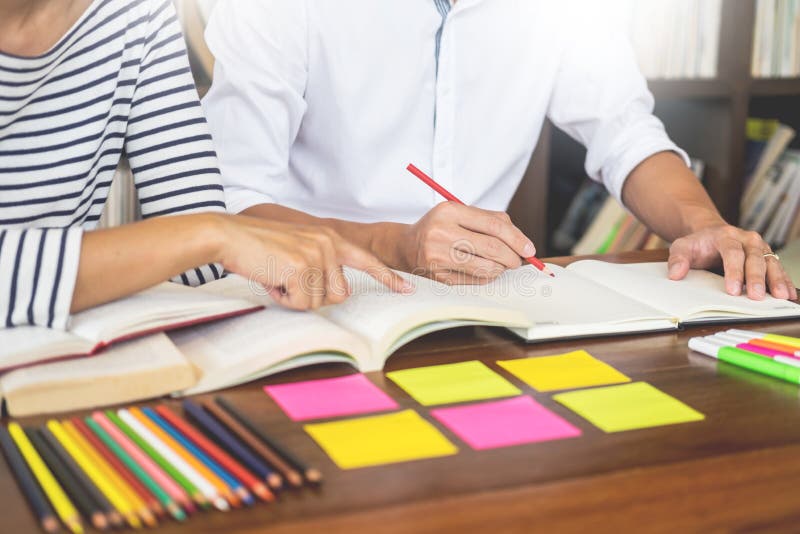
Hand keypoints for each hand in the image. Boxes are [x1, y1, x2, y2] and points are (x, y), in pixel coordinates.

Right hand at [215, 215, 412, 309]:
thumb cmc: (259, 247)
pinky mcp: (301, 267)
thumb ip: (320, 265)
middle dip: (313, 297)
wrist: (229, 235)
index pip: (366, 260)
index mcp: (330, 238)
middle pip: (339, 295)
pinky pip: (299, 303)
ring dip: (294, 298)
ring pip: (318, 302)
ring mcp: (316, 254)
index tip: (408, 289)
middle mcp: (328, 244)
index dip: (387, 278)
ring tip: (276, 276)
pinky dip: (282, 298)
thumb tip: (337, 293)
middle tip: (288, 280)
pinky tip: (270, 279)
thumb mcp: (297, 249)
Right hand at [396, 202, 534, 284]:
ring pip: (486, 268)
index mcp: (449, 211)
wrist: (406, 246)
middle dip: (513, 257)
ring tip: (500, 264)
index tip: (529, 249)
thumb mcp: (459, 213)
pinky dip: (487, 276)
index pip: (494, 226)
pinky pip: (475, 280)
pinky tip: (485, 270)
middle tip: (518, 260)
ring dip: (501, 268)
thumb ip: (490, 219)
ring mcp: (438, 257)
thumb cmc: (440, 227)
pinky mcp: (438, 276)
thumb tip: (521, 240)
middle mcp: (441, 233)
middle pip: (493, 248)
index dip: (517, 238)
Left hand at [667, 223, 796, 300]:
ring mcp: (760, 248)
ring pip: (771, 262)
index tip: (733, 290)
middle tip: (756, 296)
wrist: (711, 234)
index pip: (732, 253)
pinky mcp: (767, 257)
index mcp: (726, 236)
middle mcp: (747, 240)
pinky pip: (778, 268)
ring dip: (776, 280)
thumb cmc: (698, 244)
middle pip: (755, 258)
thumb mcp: (682, 247)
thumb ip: (677, 259)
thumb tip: (675, 274)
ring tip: (781, 296)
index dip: (733, 271)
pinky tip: (789, 294)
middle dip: (756, 278)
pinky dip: (784, 281)